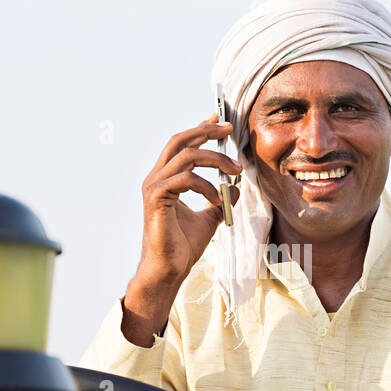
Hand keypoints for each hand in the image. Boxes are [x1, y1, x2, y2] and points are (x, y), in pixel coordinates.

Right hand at [122, 114, 240, 346]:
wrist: (169, 270)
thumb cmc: (182, 247)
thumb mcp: (209, 219)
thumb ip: (219, 199)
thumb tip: (234, 186)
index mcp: (165, 179)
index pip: (181, 145)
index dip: (199, 129)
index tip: (219, 120)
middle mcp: (156, 178)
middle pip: (180, 140)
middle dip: (206, 131)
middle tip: (230, 128)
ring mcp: (154, 187)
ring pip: (186, 156)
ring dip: (215, 159)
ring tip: (236, 171)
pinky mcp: (157, 198)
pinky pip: (185, 179)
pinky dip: (206, 186)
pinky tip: (217, 200)